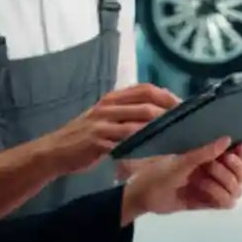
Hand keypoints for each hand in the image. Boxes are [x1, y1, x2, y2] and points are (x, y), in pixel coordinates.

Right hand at [44, 84, 178, 175]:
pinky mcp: (97, 140)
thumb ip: (126, 114)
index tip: (183, 106)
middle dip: (169, 111)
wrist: (54, 151)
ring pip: (138, 120)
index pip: (145, 89)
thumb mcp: (104, 119)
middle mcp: (108, 105)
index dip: (166, 95)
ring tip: (177, 137)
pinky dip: (141, 146)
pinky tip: (154, 152)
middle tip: (187, 123)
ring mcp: (101, 122)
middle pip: (146, 101)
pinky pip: (124, 141)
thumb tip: (155, 115)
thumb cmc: (84, 137)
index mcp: (112, 98)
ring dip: (159, 128)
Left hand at [120, 138, 241, 222]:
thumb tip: (227, 139)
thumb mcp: (181, 160)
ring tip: (202, 179)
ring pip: (237, 189)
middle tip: (213, 165)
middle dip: (233, 169)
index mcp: (213, 155)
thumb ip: (204, 151)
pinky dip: (218, 196)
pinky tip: (201, 189)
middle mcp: (218, 171)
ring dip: (223, 183)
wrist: (144, 196)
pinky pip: (227, 203)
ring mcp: (214, 188)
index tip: (237, 150)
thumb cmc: (159, 172)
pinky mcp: (209, 203)